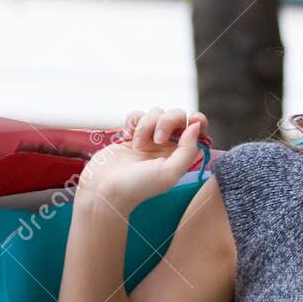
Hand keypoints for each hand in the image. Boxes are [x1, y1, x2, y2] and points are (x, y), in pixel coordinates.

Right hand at [81, 106, 207, 213]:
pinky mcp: (130, 134)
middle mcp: (166, 146)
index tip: (192, 119)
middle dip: (167, 121)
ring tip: (138, 146)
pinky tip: (128, 136)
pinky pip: (137, 115)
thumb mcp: (169, 173)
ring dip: (146, 125)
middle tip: (157, 140)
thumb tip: (196, 126)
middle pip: (176, 116)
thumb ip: (187, 150)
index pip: (197, 131)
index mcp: (180, 155)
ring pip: (156, 113)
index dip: (198, 120)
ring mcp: (148, 139)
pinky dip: (134, 122)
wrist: (105, 188)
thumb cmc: (138, 186)